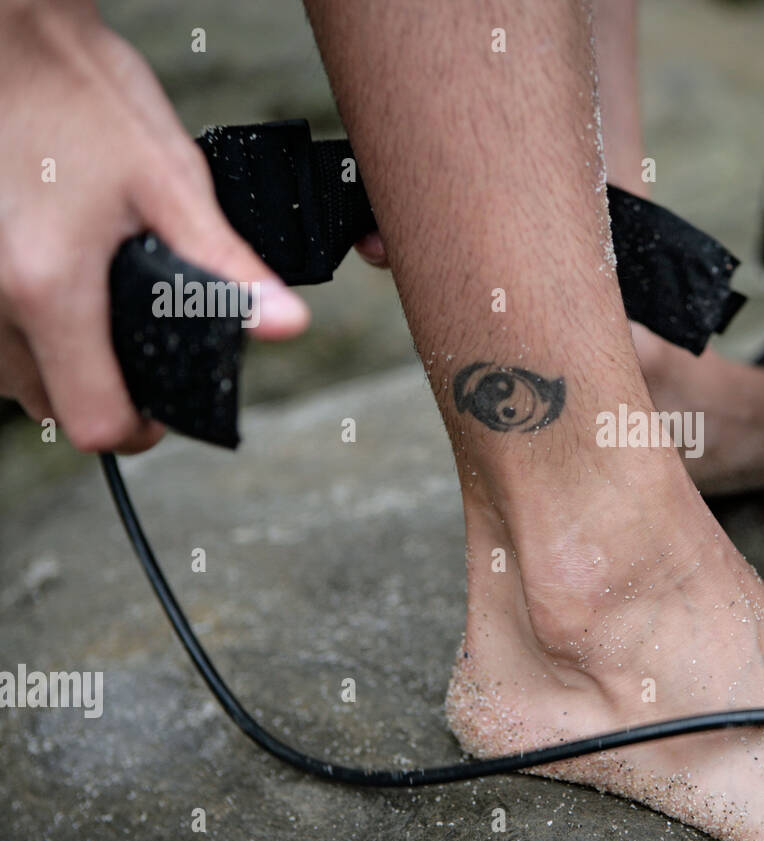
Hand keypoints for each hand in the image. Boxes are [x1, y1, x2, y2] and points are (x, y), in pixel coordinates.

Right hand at [0, 0, 308, 452]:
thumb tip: (285, 324)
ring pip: (13, 376)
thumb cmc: (79, 94)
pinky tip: (63, 285)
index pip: (93, 420)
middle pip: (50, 407)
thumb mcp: (170, 181)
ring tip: (101, 307)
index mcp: (50, 288)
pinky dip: (26, 330)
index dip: (141, 430)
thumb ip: (227, 266)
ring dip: (61, 363)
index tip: (168, 410)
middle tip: (146, 350)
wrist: (6, 38)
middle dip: (104, 392)